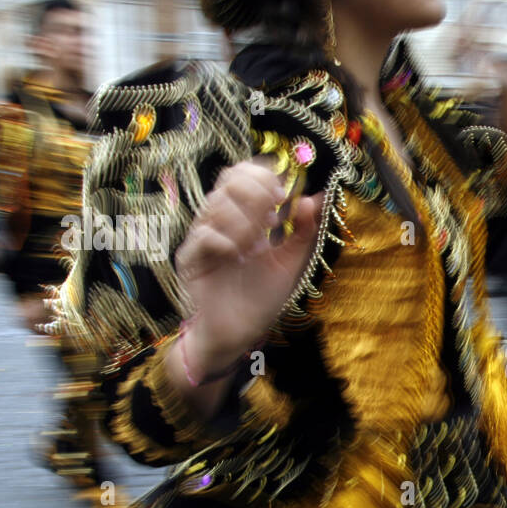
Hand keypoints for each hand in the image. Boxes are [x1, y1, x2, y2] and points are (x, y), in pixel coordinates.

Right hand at [174, 158, 322, 378]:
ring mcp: (202, 238)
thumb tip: (317, 197)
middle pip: (227, 180)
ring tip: (255, 248)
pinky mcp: (190, 259)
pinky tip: (237, 257)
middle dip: (255, 195)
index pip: (241, 174)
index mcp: (241, 217)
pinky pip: (204, 235)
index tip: (281, 195)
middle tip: (271, 221)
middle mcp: (219, 221)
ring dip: (245, 223)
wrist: (239, 333)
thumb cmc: (261, 297)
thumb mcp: (290, 262)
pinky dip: (226, 241)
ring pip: (216, 205)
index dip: (261, 175)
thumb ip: (303, 231)